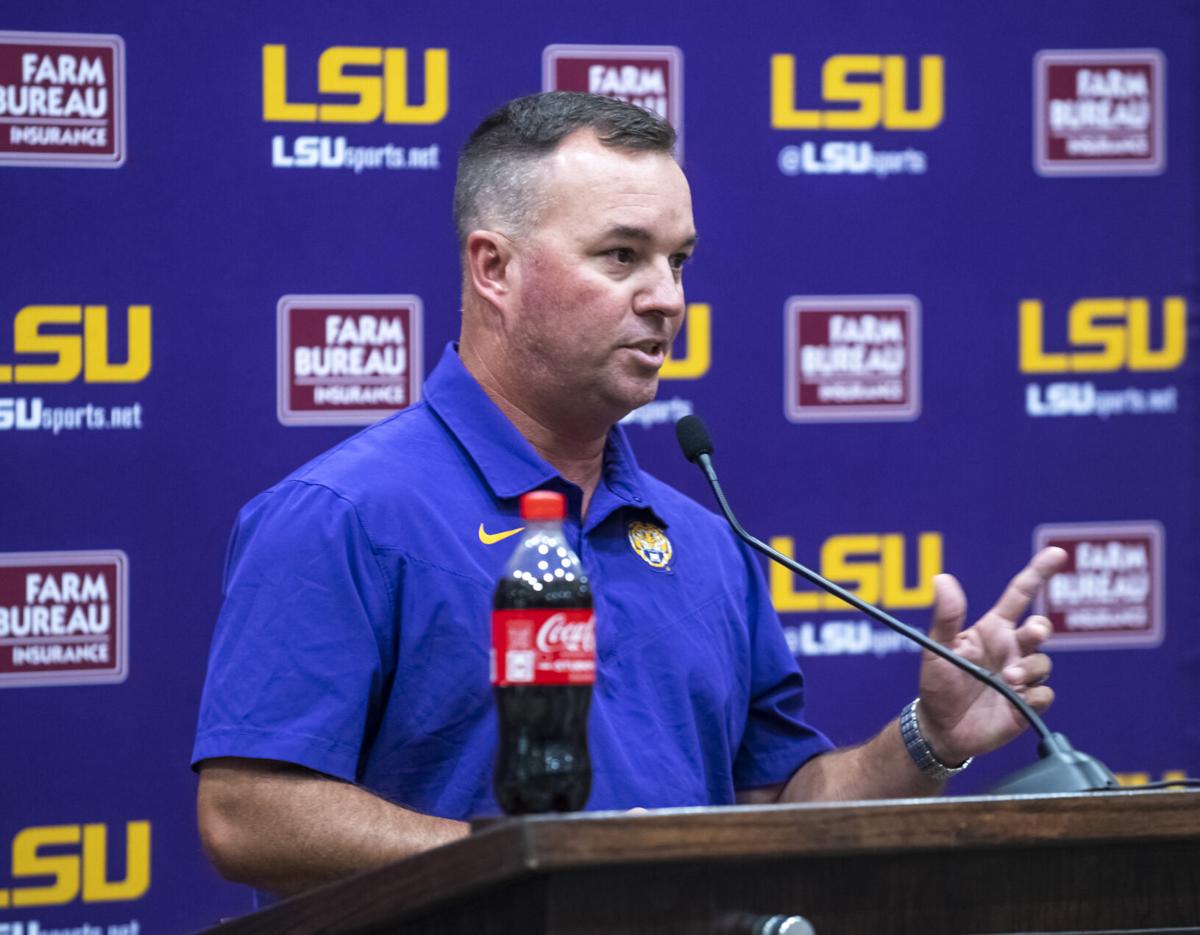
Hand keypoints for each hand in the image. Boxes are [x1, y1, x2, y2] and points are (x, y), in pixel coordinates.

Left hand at [915, 547, 1067, 764]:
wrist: (941, 728)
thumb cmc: (937, 684)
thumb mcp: (937, 649)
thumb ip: (945, 617)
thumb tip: (942, 578)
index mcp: (992, 629)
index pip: (1021, 594)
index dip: (1039, 572)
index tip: (1058, 554)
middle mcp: (1011, 648)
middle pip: (1040, 627)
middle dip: (1041, 628)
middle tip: (1032, 633)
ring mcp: (1021, 675)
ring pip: (1044, 663)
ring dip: (1030, 668)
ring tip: (1007, 679)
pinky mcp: (1028, 704)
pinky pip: (1045, 694)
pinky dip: (1034, 696)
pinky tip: (1015, 700)